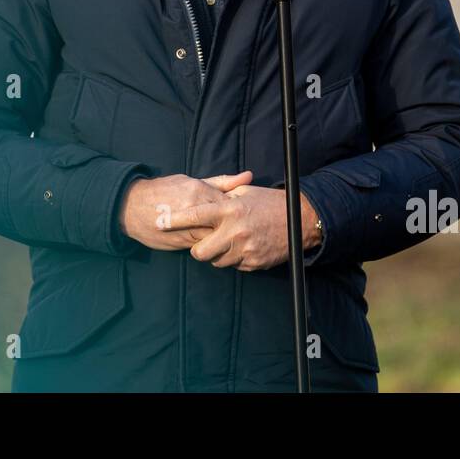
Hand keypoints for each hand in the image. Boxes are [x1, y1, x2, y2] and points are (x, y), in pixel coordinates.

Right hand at [118, 171, 253, 250]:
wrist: (131, 207)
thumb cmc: (164, 190)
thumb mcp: (192, 181)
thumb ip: (222, 182)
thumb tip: (249, 176)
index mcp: (199, 191)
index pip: (231, 204)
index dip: (239, 211)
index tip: (244, 214)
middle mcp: (194, 210)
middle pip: (225, 223)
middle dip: (233, 227)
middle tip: (240, 229)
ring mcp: (187, 228)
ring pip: (214, 237)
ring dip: (221, 238)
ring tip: (229, 237)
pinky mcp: (180, 243)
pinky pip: (202, 246)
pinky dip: (209, 245)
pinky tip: (213, 243)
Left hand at [169, 186, 322, 271]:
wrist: (300, 221)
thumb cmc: (269, 202)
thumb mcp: (245, 192)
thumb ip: (222, 196)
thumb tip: (202, 196)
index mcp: (229, 209)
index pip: (195, 215)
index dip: (174, 220)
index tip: (159, 222)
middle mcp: (234, 231)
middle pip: (200, 252)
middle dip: (197, 250)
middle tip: (201, 244)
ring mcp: (244, 250)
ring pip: (216, 262)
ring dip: (218, 254)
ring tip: (229, 241)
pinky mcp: (253, 263)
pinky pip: (235, 266)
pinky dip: (235, 258)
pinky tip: (245, 247)